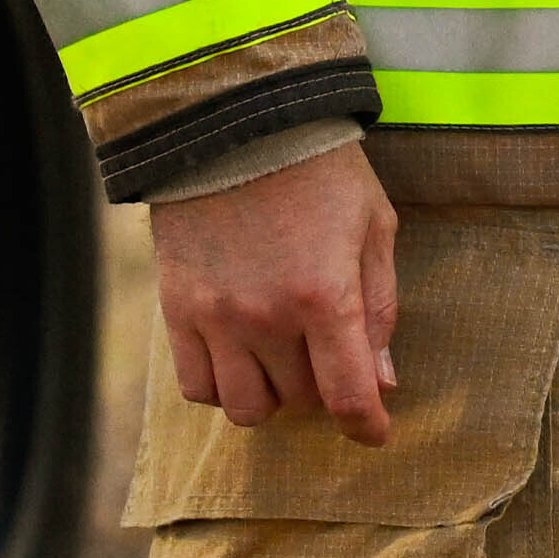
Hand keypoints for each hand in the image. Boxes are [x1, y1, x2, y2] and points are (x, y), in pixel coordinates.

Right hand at [151, 137, 400, 443]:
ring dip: (273, 396)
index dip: (366, 425)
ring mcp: (216, 317)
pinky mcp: (176, 309)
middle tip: (328, 354)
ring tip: (282, 359)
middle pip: (301, 401)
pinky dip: (221, 386)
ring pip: (245, 407)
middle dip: (323, 390)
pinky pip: (196, 386)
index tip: (374, 433)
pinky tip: (239, 356)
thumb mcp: (373, 227)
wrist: (235, 124)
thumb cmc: (320, 170)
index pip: (347, 395)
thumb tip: (382, 380)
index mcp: (325, 295)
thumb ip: (380, 307)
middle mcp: (267, 316)